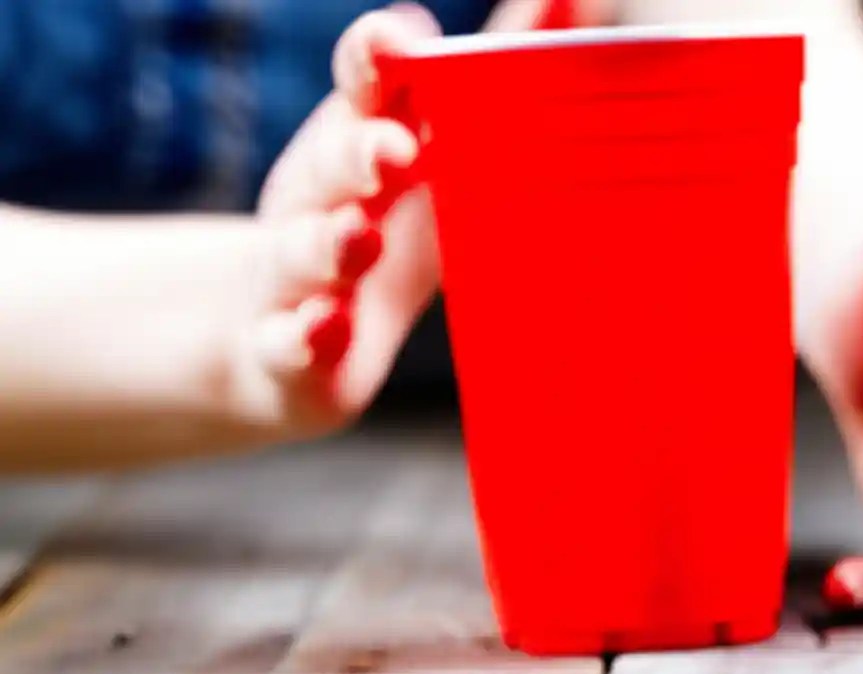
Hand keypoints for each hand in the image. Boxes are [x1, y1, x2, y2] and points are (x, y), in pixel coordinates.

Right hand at [242, 2, 558, 435]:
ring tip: (359, 236)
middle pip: (330, 164)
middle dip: (358, 152)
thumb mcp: (437, 163)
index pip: (361, 86)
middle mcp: (323, 201)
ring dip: (328, 242)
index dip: (373, 59)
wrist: (276, 345)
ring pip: (301, 252)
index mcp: (363, 144)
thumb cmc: (380, 235)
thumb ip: (494, 87)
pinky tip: (324, 328)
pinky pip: (286, 343)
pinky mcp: (286, 353)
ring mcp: (296, 277)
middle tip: (396, 150)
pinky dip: (302, 336)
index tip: (397, 40)